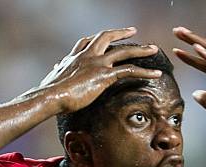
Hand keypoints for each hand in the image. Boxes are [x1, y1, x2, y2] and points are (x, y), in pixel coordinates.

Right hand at [40, 27, 162, 113]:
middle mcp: (87, 56)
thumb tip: (56, 70)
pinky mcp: (104, 75)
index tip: (106, 37)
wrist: (50, 96)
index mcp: (74, 57)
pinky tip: (156, 75)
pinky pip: (130, 71)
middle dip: (121, 33)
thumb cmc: (49, 92)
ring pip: (124, 52)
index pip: (87, 42)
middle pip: (106, 37)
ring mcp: (97, 63)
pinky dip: (145, 72)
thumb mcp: (53, 79)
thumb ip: (57, 72)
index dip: (97, 39)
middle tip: (133, 31)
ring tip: (154, 49)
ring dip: (141, 50)